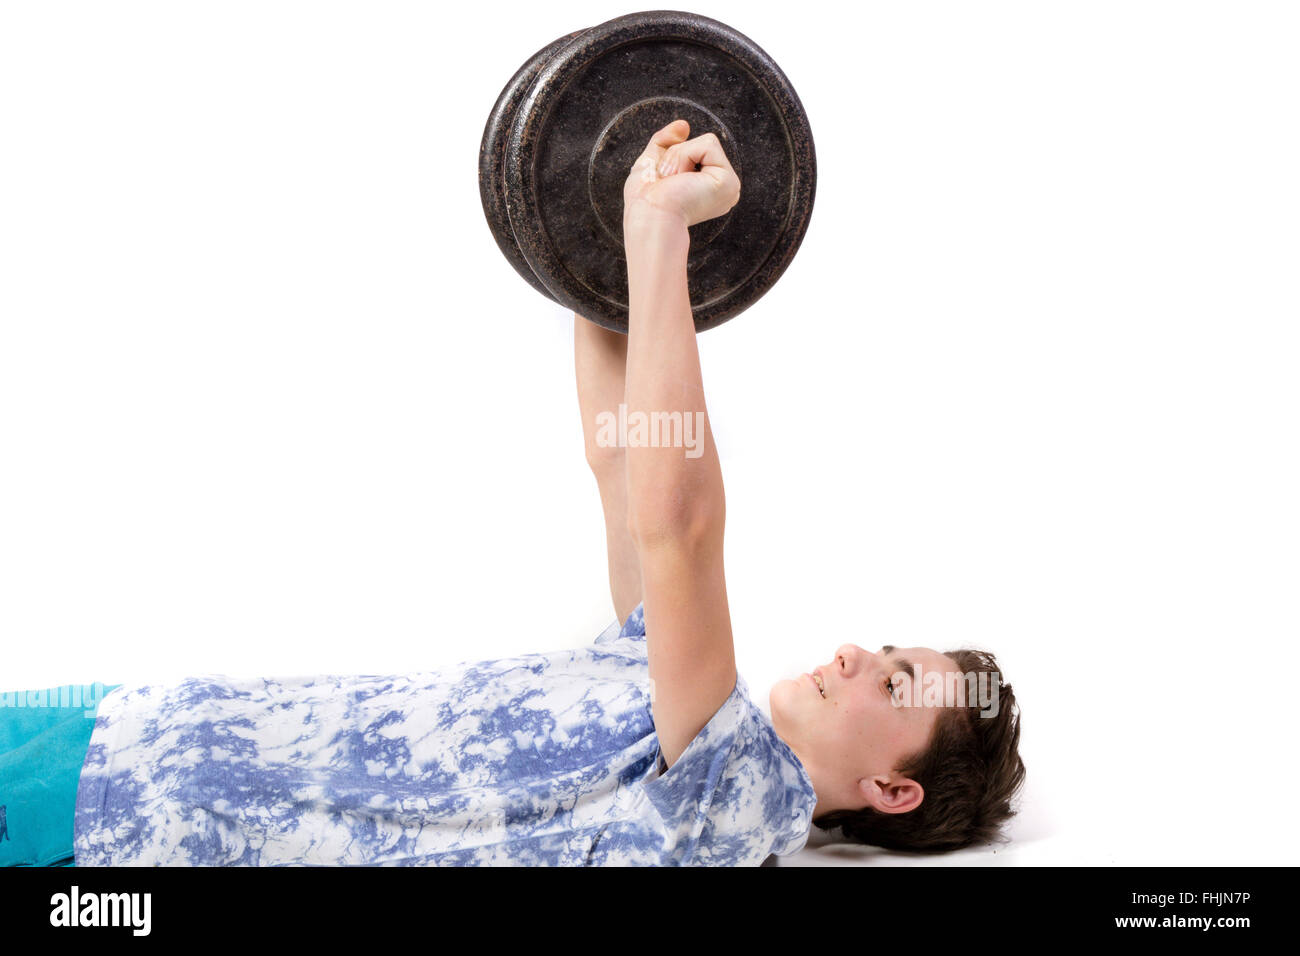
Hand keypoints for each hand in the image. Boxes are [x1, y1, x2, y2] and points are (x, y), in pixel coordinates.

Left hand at [622, 119, 741, 229]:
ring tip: (674, 181)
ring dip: (679, 157)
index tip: (665, 180)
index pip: (696, 151)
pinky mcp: (728, 182)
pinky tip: (681, 179)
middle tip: (668, 181)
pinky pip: (707, 144)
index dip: (674, 157)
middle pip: (701, 144)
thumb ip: (667, 141)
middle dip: (675, 155)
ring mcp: (730, 186)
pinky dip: (686, 156)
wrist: (648, 216)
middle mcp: (723, 190)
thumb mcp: (653, 162)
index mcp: (709, 189)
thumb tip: (684, 125)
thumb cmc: (646, 200)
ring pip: (705, 142)